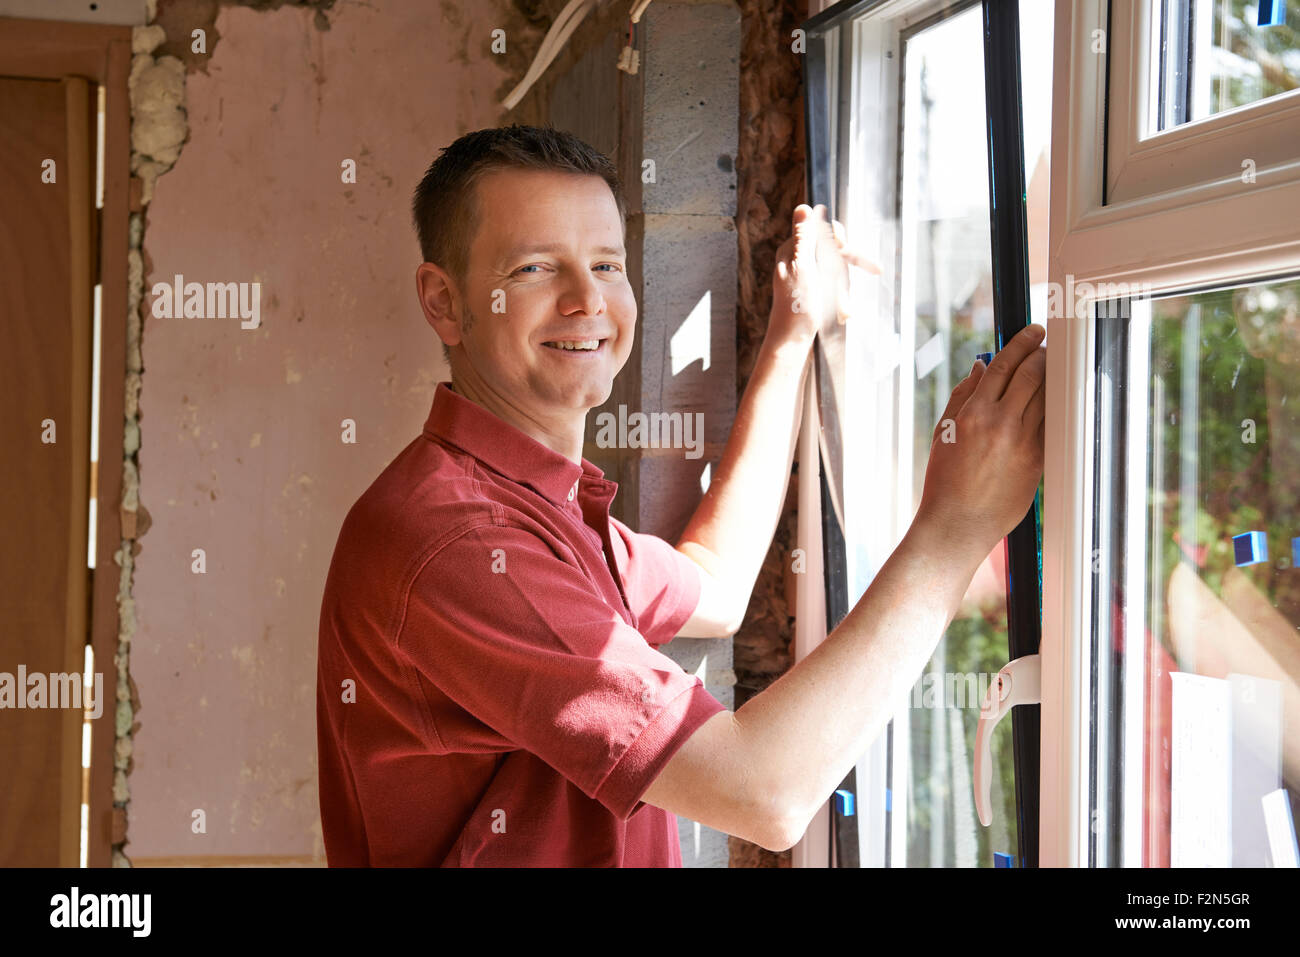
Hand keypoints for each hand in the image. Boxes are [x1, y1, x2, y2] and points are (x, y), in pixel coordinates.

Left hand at [769, 204, 879, 346]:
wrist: (792, 341)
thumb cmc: (795, 306)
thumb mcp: (801, 268)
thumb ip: (803, 237)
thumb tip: (803, 207)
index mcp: (792, 250)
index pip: (823, 232)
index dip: (839, 240)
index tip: (846, 248)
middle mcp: (799, 260)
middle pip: (833, 251)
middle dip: (846, 269)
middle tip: (873, 271)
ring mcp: (808, 276)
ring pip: (838, 272)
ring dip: (843, 292)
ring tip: (844, 313)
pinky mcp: (815, 291)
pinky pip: (835, 288)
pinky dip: (841, 301)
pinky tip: (844, 314)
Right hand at [913, 324, 1046, 560]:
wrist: (958, 523)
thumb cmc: (944, 480)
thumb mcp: (944, 432)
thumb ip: (962, 395)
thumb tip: (980, 366)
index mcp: (974, 413)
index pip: (1004, 365)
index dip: (1022, 342)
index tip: (1033, 331)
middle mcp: (1002, 424)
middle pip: (1033, 374)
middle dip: (1043, 353)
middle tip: (1046, 345)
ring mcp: (1024, 442)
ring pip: (1048, 397)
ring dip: (1052, 378)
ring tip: (1051, 369)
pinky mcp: (1038, 460)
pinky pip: (1050, 424)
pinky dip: (1052, 407)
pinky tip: (1051, 400)